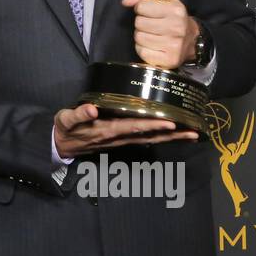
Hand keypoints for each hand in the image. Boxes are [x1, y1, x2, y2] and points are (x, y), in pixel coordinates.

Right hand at [53, 103, 198, 157]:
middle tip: (194, 132)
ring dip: (172, 138)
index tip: (171, 122)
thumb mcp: (66, 120)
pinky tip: (174, 135)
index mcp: (107, 130)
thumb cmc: (65, 129)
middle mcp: (119, 137)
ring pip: (151, 140)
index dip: (153, 125)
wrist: (62, 146)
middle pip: (150, 136)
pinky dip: (162, 137)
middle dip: (172, 134)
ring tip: (191, 134)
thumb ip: (78, 114)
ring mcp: (122, 141)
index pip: (134, 127)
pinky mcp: (123, 140)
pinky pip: (146, 140)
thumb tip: (91, 108)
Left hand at [121, 0, 198, 69]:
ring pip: (139, 37)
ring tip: (152, 34)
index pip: (141, 7)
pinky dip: (143, 49)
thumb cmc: (171, 17)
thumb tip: (126, 2)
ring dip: (142, 35)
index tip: (149, 11)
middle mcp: (176, 28)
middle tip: (152, 24)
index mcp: (175, 10)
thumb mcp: (160, 0)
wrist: (191, 40)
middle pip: (139, 23)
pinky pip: (142, 51)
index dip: (142, 8)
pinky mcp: (168, 60)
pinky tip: (153, 45)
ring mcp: (173, 45)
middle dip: (142, 22)